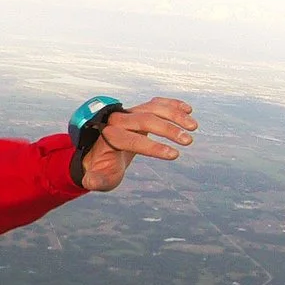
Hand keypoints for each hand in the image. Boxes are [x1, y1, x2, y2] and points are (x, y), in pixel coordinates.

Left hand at [78, 96, 196, 192]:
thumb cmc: (101, 168)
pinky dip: (171, 104)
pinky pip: (155, 103)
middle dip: (168, 129)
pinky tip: (188, 110)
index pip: (131, 139)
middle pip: (144, 119)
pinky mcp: (138, 111)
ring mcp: (129, 113)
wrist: (100, 152)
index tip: (174, 155)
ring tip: (194, 126)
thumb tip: (90, 181)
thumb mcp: (98, 178)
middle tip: (188, 141)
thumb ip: (95, 180)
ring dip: (175, 114)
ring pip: (153, 108)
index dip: (153, 146)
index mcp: (109, 137)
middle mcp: (118, 121)